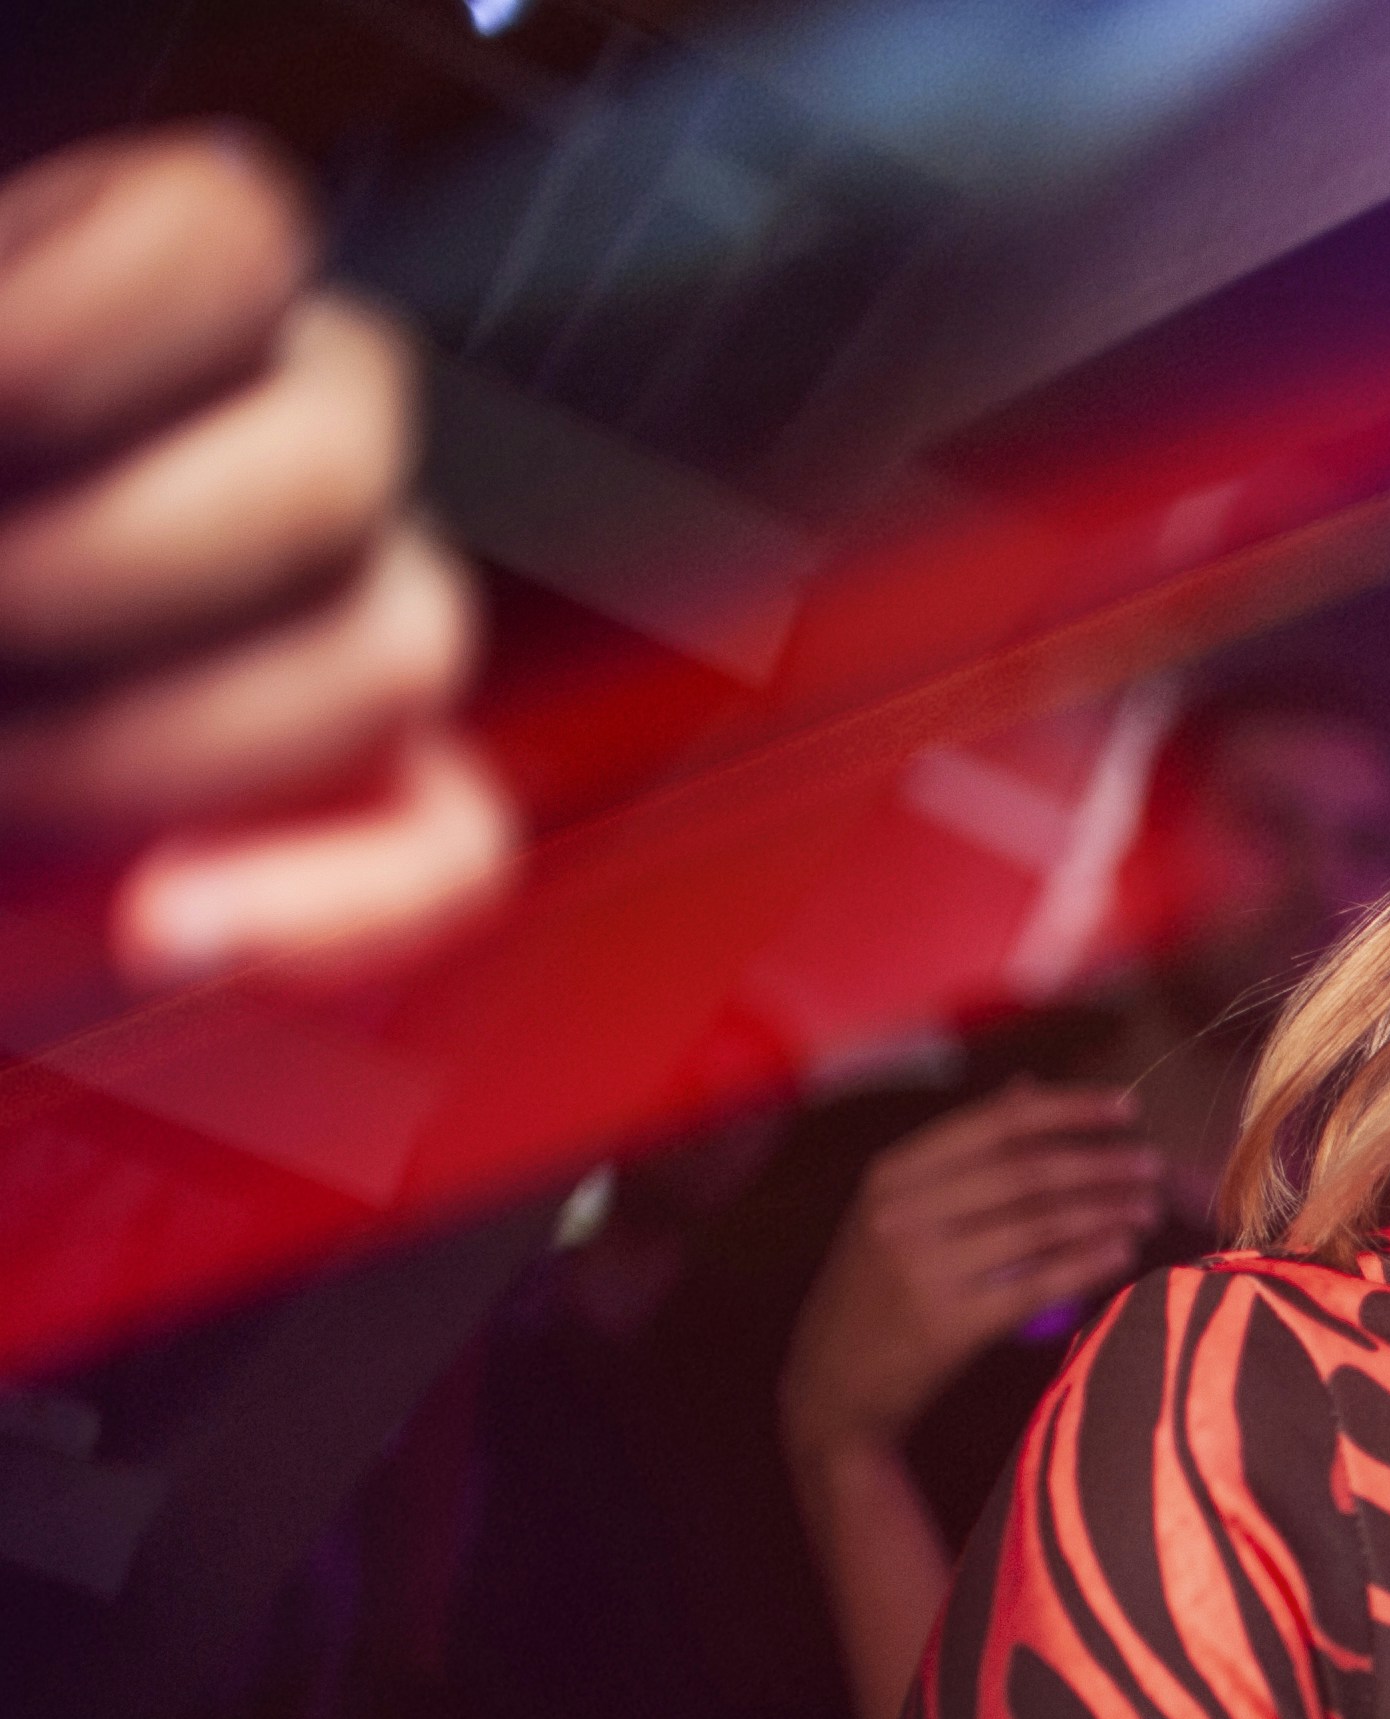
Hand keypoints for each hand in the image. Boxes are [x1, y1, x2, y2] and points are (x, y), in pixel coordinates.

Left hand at [0, 128, 512, 981]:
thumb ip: (1, 392)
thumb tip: (21, 419)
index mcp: (147, 289)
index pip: (222, 232)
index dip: (82, 328)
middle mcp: (280, 432)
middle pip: (331, 469)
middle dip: (105, 572)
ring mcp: (342, 617)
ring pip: (398, 653)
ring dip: (169, 745)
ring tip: (2, 788)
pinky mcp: (370, 798)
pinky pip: (452, 845)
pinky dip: (332, 905)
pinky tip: (173, 923)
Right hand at [781, 1082, 1161, 1454]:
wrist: (832, 1386)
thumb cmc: (877, 1289)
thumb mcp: (898, 1209)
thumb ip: (963, 1151)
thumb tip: (1028, 1088)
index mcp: (893, 1173)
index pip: (996, 1124)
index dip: (1069, 1110)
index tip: (1126, 1108)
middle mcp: (903, 1212)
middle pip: (1026, 1172)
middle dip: (1101, 1164)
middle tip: (1154, 1165)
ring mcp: (921, 1268)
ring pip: (1037, 1225)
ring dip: (1105, 1211)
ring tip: (1150, 1208)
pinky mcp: (945, 1324)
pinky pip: (1035, 1285)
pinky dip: (1086, 1264)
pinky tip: (1123, 1252)